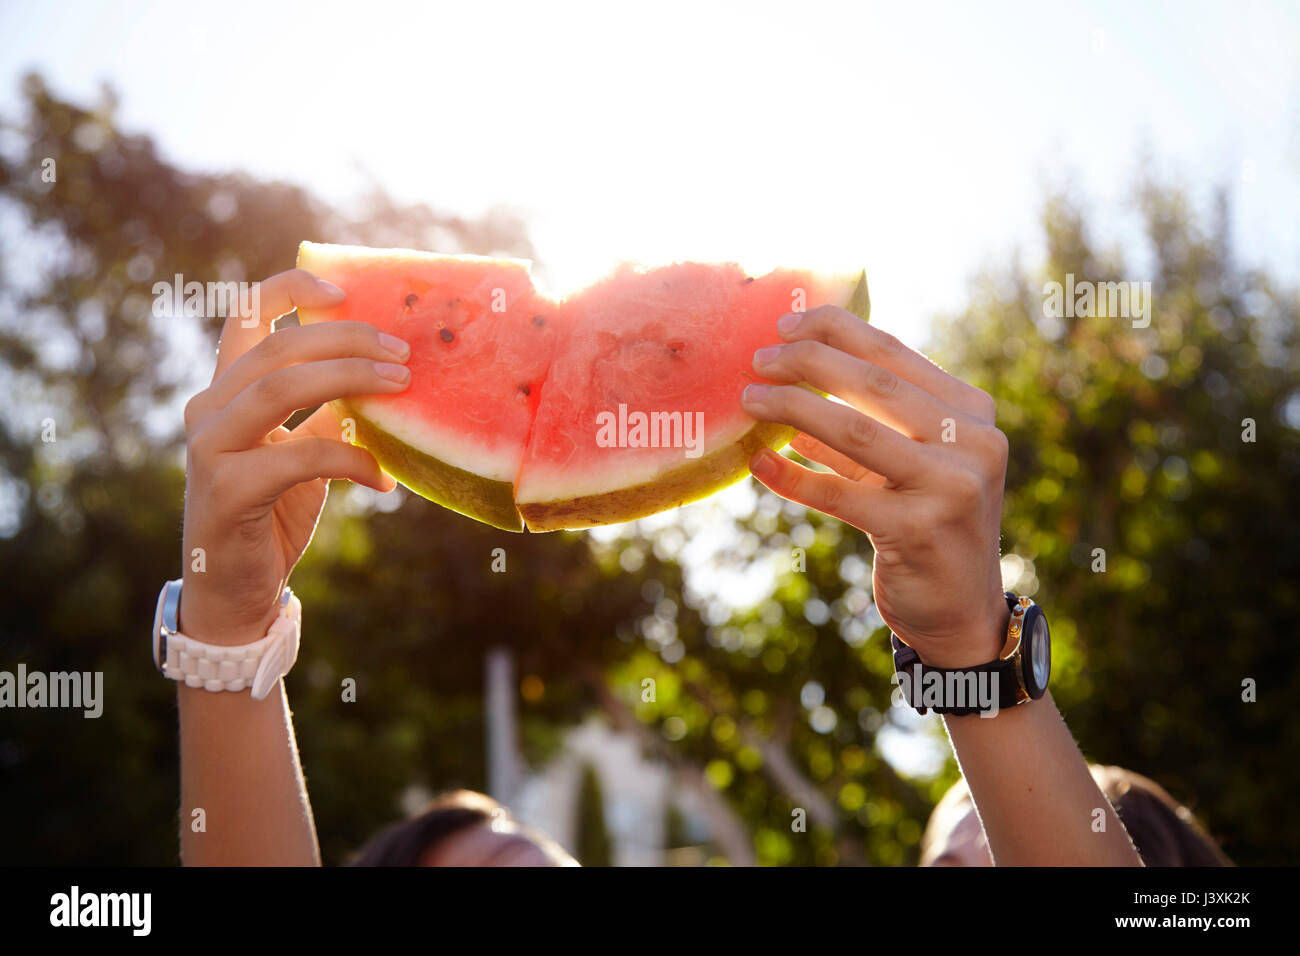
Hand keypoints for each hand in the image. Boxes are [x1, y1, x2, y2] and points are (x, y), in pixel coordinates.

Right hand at [179, 269, 408, 644]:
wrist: (237, 590)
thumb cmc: (273, 513)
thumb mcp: (303, 452)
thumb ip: (327, 412)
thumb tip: (386, 375)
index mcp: (225, 390)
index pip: (244, 316)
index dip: (289, 288)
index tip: (340, 288)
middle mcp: (208, 408)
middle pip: (278, 347)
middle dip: (346, 339)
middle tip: (402, 352)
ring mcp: (210, 447)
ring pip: (280, 388)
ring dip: (349, 380)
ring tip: (400, 385)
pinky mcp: (227, 489)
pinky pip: (298, 457)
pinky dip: (349, 460)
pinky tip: (383, 478)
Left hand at [741, 306, 1009, 667]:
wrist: (963, 612)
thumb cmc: (924, 524)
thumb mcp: (907, 463)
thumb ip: (865, 421)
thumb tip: (790, 378)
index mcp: (972, 411)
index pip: (893, 353)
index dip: (835, 330)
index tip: (785, 323)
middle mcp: (972, 442)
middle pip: (873, 383)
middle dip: (806, 363)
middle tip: (757, 359)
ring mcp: (951, 486)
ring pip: (854, 431)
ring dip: (792, 409)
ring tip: (749, 398)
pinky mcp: (919, 530)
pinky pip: (839, 494)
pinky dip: (792, 477)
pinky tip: (757, 464)